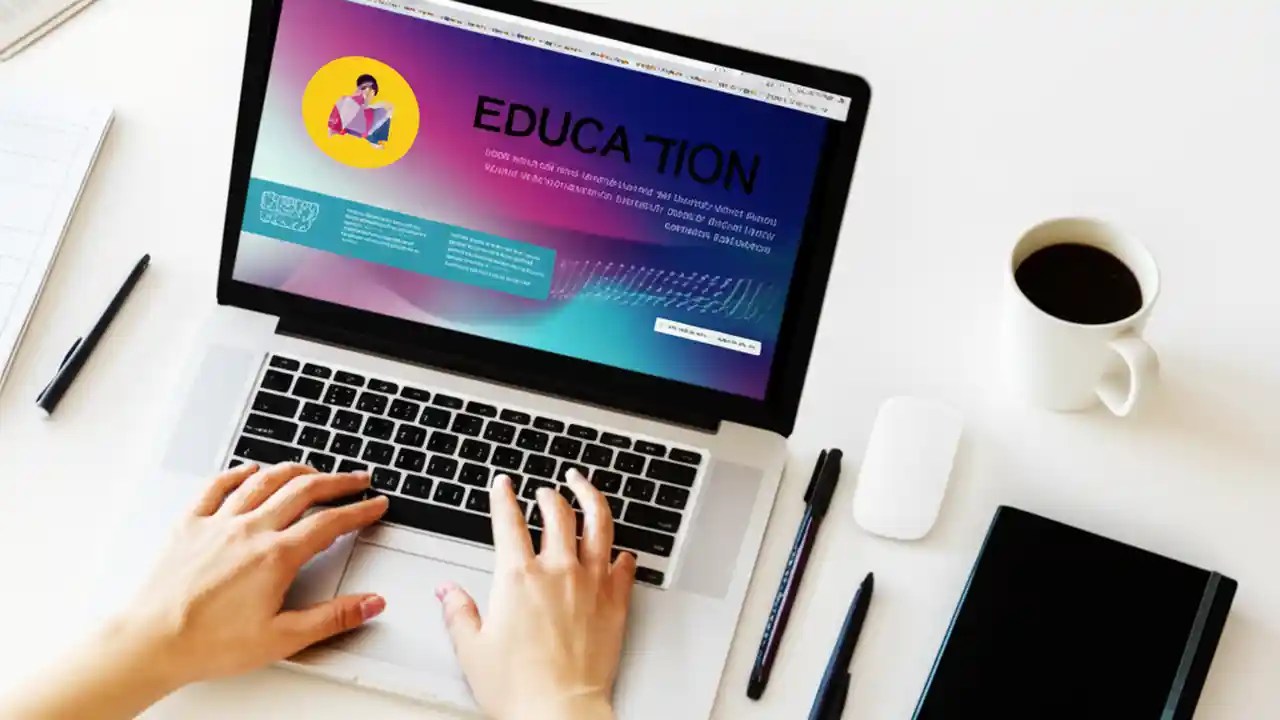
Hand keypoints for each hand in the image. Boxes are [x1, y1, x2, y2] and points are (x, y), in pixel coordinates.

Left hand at [0, 463, 389, 719]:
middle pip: (303, 490)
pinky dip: (240, 473)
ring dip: (295, 470)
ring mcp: (218, 523)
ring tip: (313, 470)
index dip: (359, 511)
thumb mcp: (282, 638)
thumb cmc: (209, 644)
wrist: (150, 643)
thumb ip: (333, 617)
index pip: (330, 523)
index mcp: (275, 556)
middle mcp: (249, 530)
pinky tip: (251, 471)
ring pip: (264, 480)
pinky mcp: (189, 525)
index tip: (375, 504)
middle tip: (356, 480)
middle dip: (337, 481)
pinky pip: (218, 486)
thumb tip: (370, 602)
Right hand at [439, 470, 636, 719]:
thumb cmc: (518, 687)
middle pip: (556, 513)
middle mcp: (558, 571)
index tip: (503, 484)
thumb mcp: (472, 650)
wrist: (560, 711)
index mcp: (518, 578)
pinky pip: (625, 565)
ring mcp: (591, 583)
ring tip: (583, 485)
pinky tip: (619, 548)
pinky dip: (621, 552)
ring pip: (597, 523)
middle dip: (548, 495)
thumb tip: (447, 591)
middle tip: (544, 491)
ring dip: (589, 498)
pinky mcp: (615, 602)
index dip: (503, 497)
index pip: (509, 522)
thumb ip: (458, 613)